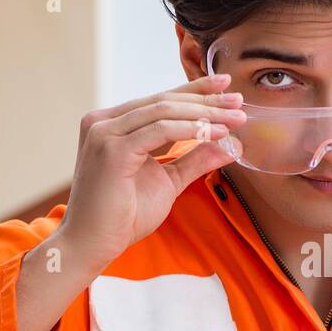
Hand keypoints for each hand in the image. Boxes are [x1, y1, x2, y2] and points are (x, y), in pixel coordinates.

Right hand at [55, 73, 246, 272]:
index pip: (160, 100)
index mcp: (113, 124)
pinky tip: (215, 132)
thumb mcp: (168, 181)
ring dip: (204, 113)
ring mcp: (104, 133)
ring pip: (164, 111)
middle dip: (206, 99)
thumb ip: (195, 160)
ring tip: (235, 118)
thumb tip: (231, 145)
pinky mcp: (112, 150)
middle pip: (164, 101)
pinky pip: (159, 131)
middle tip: (238, 100)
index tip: (226, 86)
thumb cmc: (124, 215)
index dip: (195, 90)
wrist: (93, 244)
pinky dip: (190, 129)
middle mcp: (104, 122)